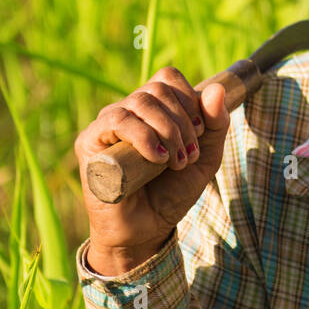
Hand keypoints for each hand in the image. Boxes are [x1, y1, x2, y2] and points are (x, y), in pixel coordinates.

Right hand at [74, 66, 231, 275]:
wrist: (146, 229)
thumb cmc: (172, 192)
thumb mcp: (205, 157)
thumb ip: (216, 124)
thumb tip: (218, 89)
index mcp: (153, 110)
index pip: (168, 78)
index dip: (189, 98)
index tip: (201, 131)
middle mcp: (128, 111)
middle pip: (158, 90)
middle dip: (183, 122)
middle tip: (188, 155)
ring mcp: (107, 124)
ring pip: (140, 102)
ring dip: (168, 131)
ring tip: (175, 162)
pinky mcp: (90, 142)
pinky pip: (117, 120)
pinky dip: (144, 137)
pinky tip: (158, 159)